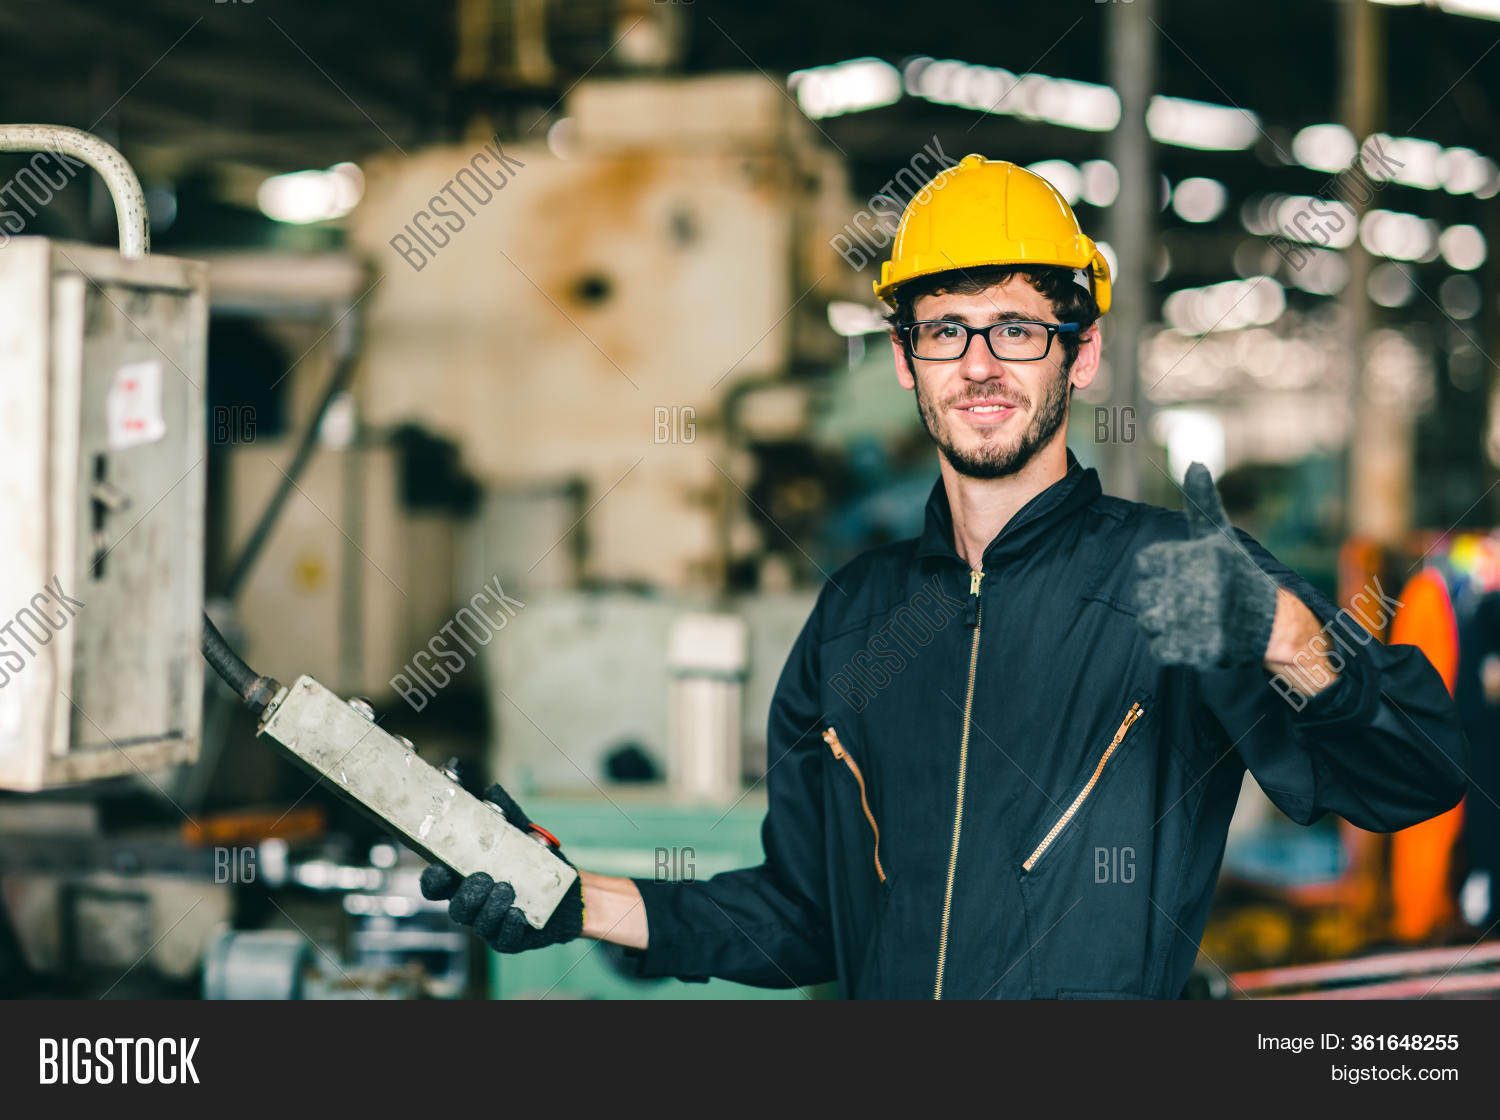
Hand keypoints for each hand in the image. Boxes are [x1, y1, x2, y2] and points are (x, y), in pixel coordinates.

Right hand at [419, 783, 583, 952]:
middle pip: (455, 908)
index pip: (436, 884)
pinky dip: (509, 925)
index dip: (432, 880)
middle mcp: (473, 902)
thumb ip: (504, 812)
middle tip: (484, 878)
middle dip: (466, 894)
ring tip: (507, 889)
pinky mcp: (509, 938)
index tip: (441, 869)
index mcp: (465, 878)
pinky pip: (503, 938)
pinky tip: (518, 912)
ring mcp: (489, 923)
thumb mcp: (519, 832)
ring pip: (477, 923)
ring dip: (489, 907)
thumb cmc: (534, 859)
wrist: (567, 888)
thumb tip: (492, 790)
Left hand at [1132, 462, 1278, 669]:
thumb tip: (1195, 462)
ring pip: (1148, 622)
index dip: (1157, 572)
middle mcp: (1196, 587)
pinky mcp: (1200, 650)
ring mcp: (1198, 620)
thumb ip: (1200, 503)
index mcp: (1195, 557)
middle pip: (1142, 595)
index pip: (1144, 564)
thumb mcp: (1219, 536)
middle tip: (1188, 601)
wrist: (1275, 623)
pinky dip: (1170, 646)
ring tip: (1189, 619)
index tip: (1180, 576)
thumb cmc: (1239, 574)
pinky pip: (1160, 650)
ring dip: (1162, 624)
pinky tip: (1191, 637)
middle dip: (1159, 599)